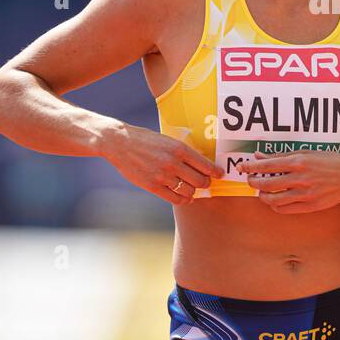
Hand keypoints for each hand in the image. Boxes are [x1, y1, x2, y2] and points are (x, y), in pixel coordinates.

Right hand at [101, 121, 223, 204]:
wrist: (120, 142)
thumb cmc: (145, 140)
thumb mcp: (167, 140)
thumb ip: (182, 152)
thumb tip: (201, 164)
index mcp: (179, 148)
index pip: (205, 165)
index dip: (215, 172)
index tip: (219, 174)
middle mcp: (173, 163)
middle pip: (200, 181)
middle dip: (206, 183)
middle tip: (205, 182)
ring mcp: (163, 176)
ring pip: (189, 192)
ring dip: (193, 192)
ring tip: (192, 189)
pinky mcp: (152, 186)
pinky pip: (175, 199)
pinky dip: (183, 200)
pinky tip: (183, 196)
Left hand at [236, 150, 339, 213]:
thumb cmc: (328, 161)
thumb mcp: (306, 153)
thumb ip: (281, 156)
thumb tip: (258, 156)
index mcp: (299, 161)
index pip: (266, 165)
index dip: (250, 167)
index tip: (242, 167)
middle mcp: (301, 178)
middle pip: (266, 184)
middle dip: (253, 182)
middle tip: (251, 180)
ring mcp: (305, 194)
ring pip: (273, 200)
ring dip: (262, 196)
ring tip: (262, 192)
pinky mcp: (310, 206)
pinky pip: (284, 209)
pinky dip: (275, 206)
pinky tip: (274, 200)